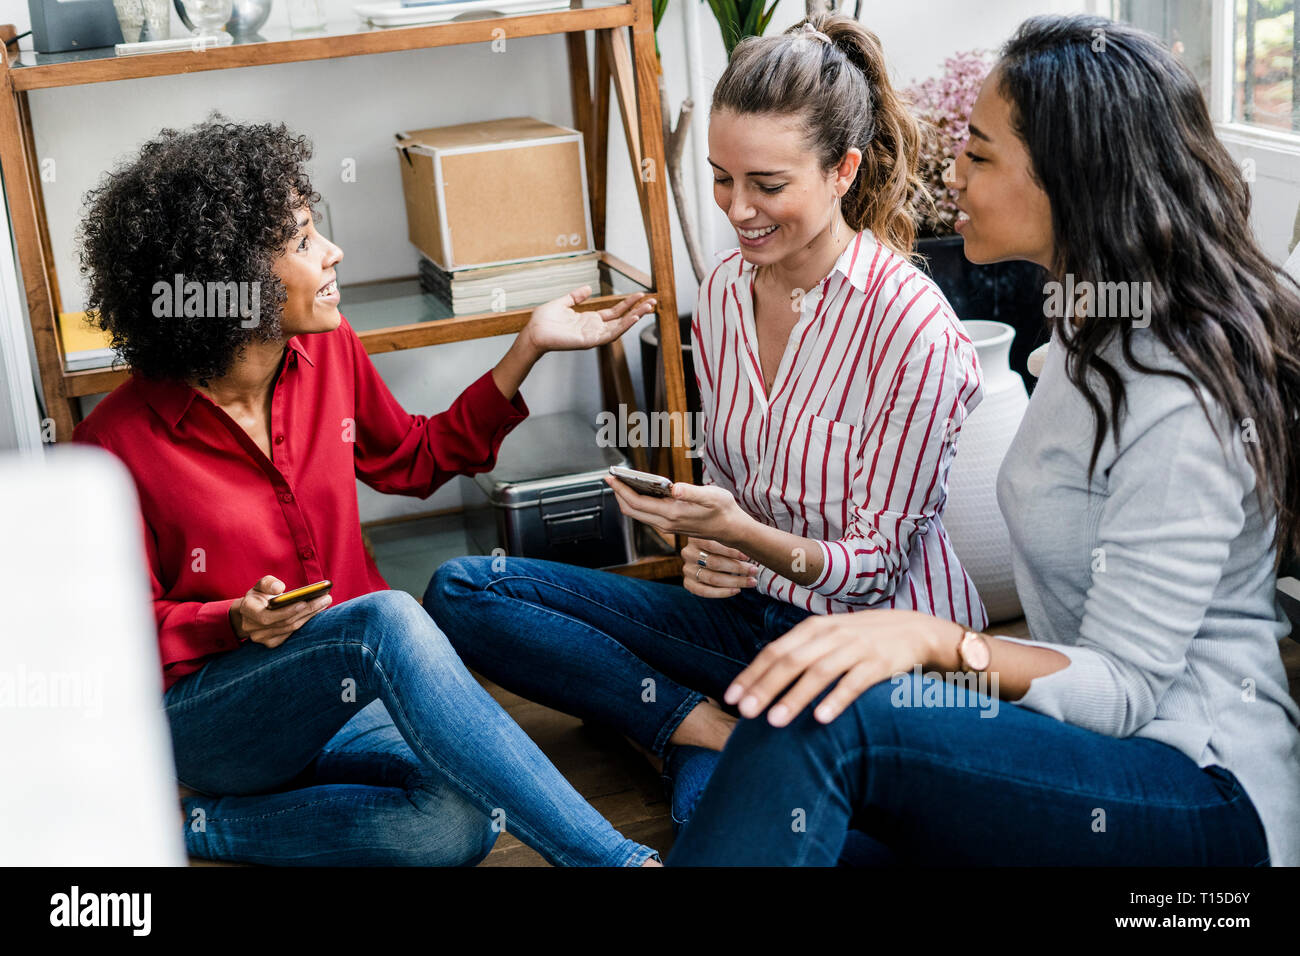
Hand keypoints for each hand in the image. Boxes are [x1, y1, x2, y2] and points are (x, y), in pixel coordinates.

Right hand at [228, 575, 332, 648]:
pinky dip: (306, 621)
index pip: (266, 616)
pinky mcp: (273, 643)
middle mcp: (252, 628)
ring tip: (325, 602)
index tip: (303, 602)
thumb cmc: (259, 595)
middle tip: (326, 598)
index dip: (286, 611)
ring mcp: (262, 638)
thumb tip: (279, 588)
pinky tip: (317, 611)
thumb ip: (268, 583)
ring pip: (291, 628)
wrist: (252, 613)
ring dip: (310, 615)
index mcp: (248, 610)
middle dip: (307, 610)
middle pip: (284, 622)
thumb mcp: (260, 585)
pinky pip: (293, 633)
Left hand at [522, 287, 655, 353]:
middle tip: (653, 301)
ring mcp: (593, 336)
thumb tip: (588, 288)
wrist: (533, 332)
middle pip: (622, 319)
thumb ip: (576, 296)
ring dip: (635, 317)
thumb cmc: (543, 321)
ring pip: (620, 327)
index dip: (628, 304)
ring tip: (649, 307)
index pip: (614, 312)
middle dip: (638, 311)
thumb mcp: (562, 303)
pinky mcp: (590, 341)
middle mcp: (594, 329)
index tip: (640, 295)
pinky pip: (610, 334)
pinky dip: (623, 326)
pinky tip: (633, 318)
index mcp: (589, 320)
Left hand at [603, 476, 751, 545]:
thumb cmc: (723, 510)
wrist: (732, 529)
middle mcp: (665, 522)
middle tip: (610, 476)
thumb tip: (674, 488)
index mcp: (672, 513)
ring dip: (626, 498)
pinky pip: (646, 515)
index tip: (611, 476)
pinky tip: (638, 491)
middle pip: (631, 510)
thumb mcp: (712, 496)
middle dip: (618, 493)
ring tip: (621, 481)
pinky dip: (637, 503)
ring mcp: (666, 525)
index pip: (637, 502)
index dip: (621, 489)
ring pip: (637, 514)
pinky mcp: (669, 524)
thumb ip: (691, 492)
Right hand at [682, 536, 759, 597]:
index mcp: (695, 537)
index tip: (748, 556)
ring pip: (712, 578)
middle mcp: (688, 553)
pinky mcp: (688, 582)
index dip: (731, 551)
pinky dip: (722, 592)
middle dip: (737, 568)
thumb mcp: (726, 528)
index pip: (712, 545)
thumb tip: (751, 534)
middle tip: (754, 570)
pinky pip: (704, 591)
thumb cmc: (724, 538)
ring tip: (752, 581)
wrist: (710, 552)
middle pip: (714, 563)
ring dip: (735, 581)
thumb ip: (732, 530)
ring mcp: (687, 569)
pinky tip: (737, 590)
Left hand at [722, 610, 958, 726]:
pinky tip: (821, 718)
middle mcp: (832, 635)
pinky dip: (837, 699)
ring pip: (819, 672)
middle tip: (745, 713)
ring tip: (774, 721)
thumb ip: (800, 652)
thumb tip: (762, 678)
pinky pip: (855, 682)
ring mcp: (857, 647)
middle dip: (765, 688)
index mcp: (814, 628)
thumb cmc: (863, 639)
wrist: (916, 630)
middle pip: (791, 661)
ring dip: (794, 697)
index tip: (731, 698)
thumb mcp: (830, 636)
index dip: (752, 674)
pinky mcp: (880, 663)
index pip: (775, 651)